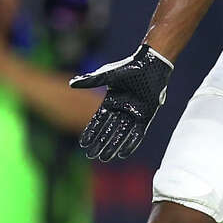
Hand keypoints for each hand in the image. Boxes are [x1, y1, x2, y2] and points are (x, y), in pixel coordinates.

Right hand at [69, 43, 172, 160]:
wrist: (152, 64)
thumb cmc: (129, 67)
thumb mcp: (107, 75)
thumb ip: (90, 81)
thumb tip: (71, 84)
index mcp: (111, 101)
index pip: (98, 120)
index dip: (90, 132)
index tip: (83, 144)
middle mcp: (121, 109)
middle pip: (108, 130)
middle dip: (100, 143)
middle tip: (92, 156)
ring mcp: (134, 113)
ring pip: (121, 134)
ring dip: (113, 146)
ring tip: (105, 158)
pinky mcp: (146, 116)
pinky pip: (137, 133)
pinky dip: (131, 143)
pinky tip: (123, 153)